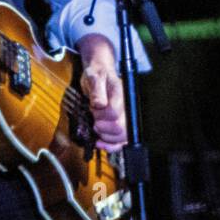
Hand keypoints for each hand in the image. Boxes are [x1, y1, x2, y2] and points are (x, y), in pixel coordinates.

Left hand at [77, 33, 125, 152]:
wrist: (99, 73)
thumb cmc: (97, 74)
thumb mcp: (93, 77)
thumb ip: (97, 90)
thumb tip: (99, 104)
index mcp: (120, 94)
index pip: (113, 113)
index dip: (100, 115)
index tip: (93, 109)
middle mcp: (126, 107)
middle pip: (120, 128)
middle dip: (102, 127)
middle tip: (95, 119)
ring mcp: (124, 117)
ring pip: (121, 138)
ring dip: (106, 137)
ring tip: (97, 128)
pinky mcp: (120, 125)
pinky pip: (121, 143)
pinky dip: (110, 146)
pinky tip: (101, 142)